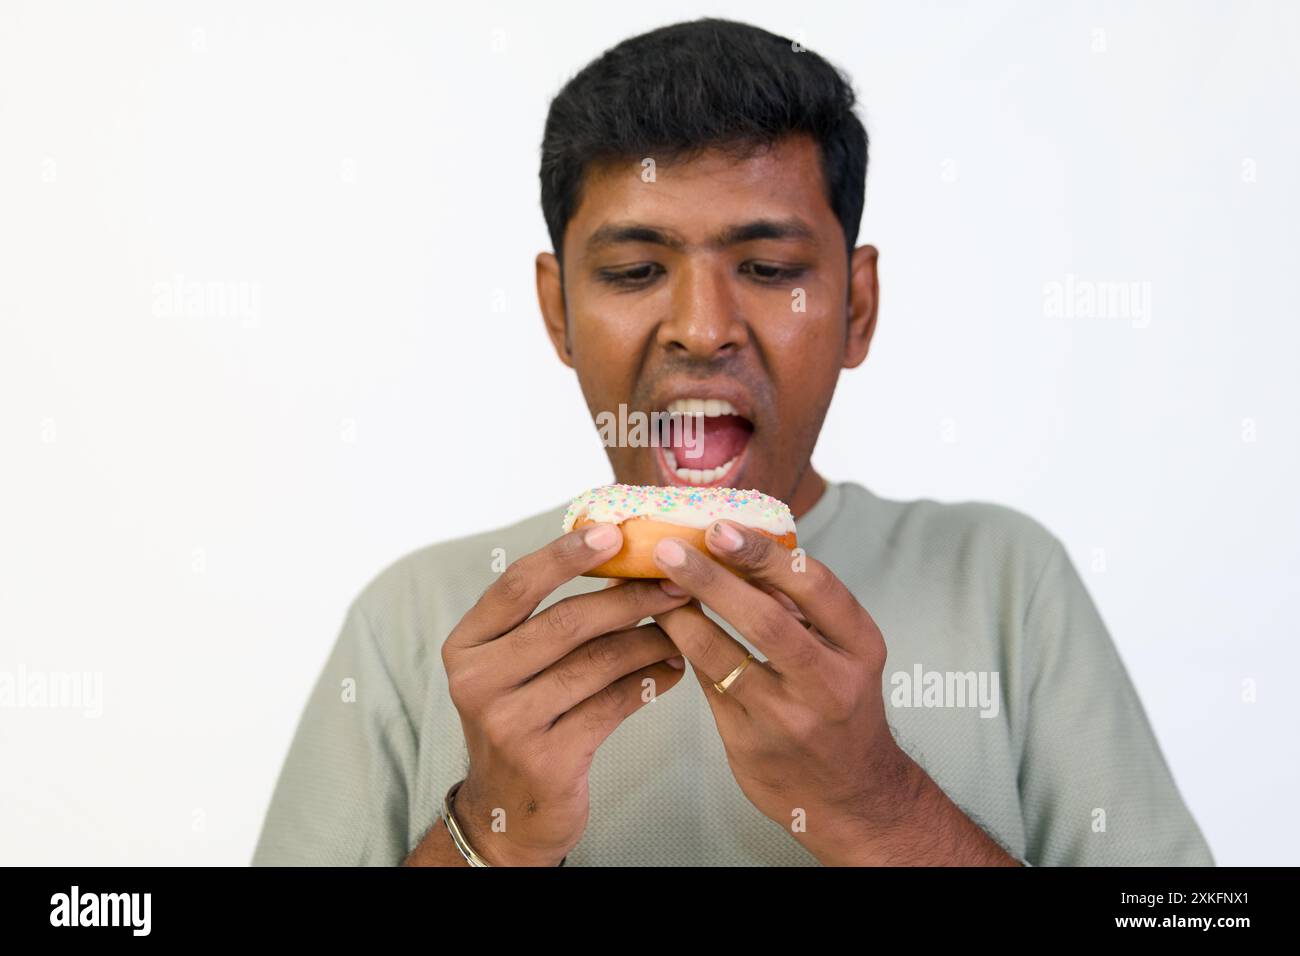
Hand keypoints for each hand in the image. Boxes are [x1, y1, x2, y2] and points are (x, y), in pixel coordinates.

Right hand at [440, 523, 689, 864]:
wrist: (507, 810)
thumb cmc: (522, 717)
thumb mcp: (513, 666)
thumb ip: (545, 618)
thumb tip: (620, 555)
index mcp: (466, 645)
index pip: (517, 585)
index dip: (566, 555)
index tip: (615, 532)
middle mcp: (476, 681)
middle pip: (565, 622)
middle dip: (629, 599)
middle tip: (676, 584)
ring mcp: (508, 723)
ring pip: (597, 664)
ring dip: (649, 641)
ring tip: (682, 628)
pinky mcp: (546, 759)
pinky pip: (613, 705)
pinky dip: (649, 682)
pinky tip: (673, 670)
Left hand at [650, 520, 1016, 865]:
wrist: (853, 796)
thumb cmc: (840, 703)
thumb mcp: (844, 652)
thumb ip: (800, 607)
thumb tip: (736, 545)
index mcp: (860, 646)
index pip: (813, 586)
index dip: (763, 554)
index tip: (720, 527)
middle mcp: (830, 683)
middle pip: (765, 620)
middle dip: (710, 579)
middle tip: (667, 548)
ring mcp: (788, 718)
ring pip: (721, 655)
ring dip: (680, 613)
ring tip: (651, 583)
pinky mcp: (750, 744)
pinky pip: (706, 684)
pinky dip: (681, 648)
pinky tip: (660, 623)